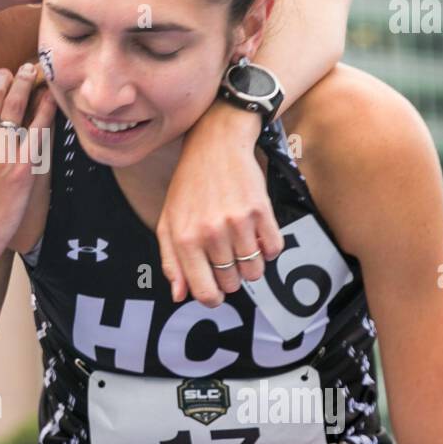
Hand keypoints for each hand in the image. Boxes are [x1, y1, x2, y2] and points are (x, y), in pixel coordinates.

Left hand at [157, 106, 285, 305]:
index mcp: (184, 239)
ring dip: (250, 264)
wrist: (215, 145)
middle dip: (230, 277)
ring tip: (240, 244)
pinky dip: (268, 249)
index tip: (216, 293)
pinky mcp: (261, 211)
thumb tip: (178, 295)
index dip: (212, 299)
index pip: (204, 292)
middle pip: (232, 283)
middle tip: (225, 257)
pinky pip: (274, 250)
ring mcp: (238, 223)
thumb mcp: (168, 222)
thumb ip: (171, 261)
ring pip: (255, 271)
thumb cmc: (189, 186)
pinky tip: (256, 234)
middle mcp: (210, 234)